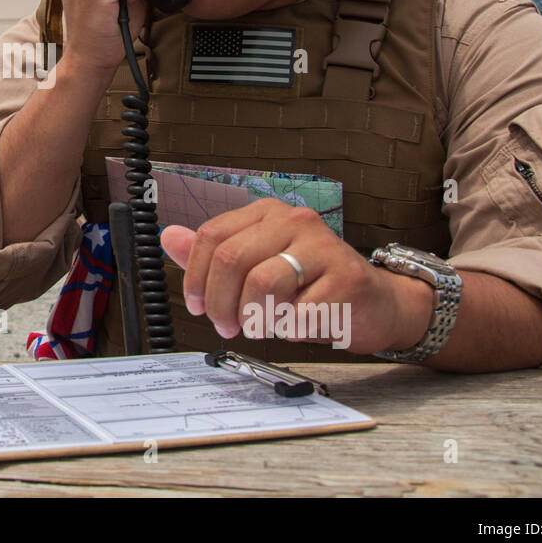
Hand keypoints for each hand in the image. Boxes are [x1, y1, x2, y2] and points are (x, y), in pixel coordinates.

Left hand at [159, 199, 433, 355]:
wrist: (373, 304)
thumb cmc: (309, 287)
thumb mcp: (257, 267)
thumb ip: (212, 254)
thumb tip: (168, 236)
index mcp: (266, 214)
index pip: (212, 236)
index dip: (196, 277)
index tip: (198, 307)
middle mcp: (294, 220)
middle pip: (232, 259)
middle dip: (221, 304)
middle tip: (228, 327)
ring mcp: (323, 245)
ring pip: (262, 282)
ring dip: (254, 317)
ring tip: (262, 328)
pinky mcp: (347, 276)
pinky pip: (299, 309)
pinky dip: (288, 328)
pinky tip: (295, 328)